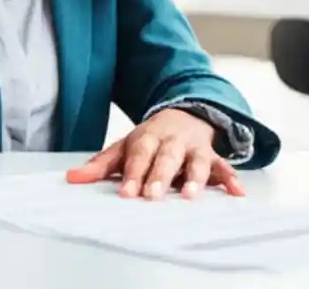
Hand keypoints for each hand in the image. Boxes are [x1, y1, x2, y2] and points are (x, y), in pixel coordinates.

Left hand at [65, 109, 244, 199]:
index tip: (127, 193)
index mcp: (147, 138)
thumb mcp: (124, 146)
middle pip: (166, 158)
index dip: (133, 174)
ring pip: (196, 162)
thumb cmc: (150, 139)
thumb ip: (100, 165)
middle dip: (160, 177)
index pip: (138, 155)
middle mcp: (172, 142)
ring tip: (191, 195)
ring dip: (195, 178)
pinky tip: (237, 193)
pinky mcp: (212, 157)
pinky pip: (224, 167)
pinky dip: (232, 179)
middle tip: (153, 196)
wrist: (184, 113)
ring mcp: (194, 149)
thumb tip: (71, 179)